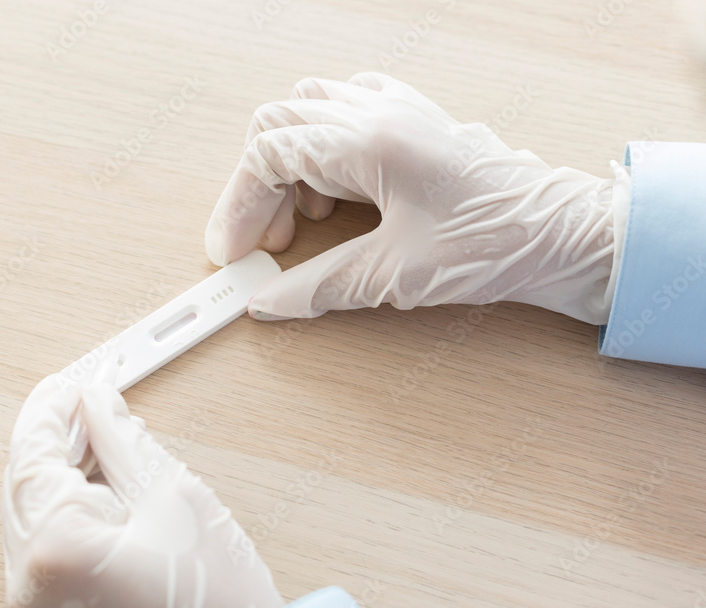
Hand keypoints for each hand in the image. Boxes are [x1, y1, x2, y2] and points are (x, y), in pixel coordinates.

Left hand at [2, 376, 283, 607]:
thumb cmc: (214, 599)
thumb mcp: (171, 496)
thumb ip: (122, 440)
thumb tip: (97, 402)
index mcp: (54, 549)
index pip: (31, 455)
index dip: (50, 409)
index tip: (71, 381)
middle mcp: (29, 582)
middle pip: (24, 480)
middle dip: (57, 437)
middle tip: (92, 402)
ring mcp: (36, 601)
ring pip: (32, 506)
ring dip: (64, 468)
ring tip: (110, 439)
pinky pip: (43, 535)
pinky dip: (68, 502)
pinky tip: (104, 481)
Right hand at [205, 73, 620, 324]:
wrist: (569, 238)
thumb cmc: (499, 245)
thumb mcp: (397, 275)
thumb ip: (320, 285)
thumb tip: (267, 301)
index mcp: (371, 140)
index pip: (270, 154)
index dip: (240, 205)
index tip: (235, 251)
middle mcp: (381, 114)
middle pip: (281, 124)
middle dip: (259, 186)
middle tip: (268, 242)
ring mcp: (401, 114)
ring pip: (312, 110)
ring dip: (291, 164)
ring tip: (307, 221)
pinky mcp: (419, 127)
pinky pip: (351, 110)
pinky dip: (327, 148)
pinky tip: (339, 189)